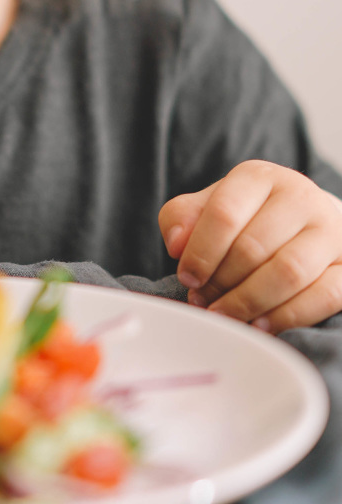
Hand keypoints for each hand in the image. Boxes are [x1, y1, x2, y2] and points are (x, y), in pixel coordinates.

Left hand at [159, 160, 341, 331]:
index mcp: (260, 177)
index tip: (187, 278)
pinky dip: (288, 316)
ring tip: (226, 315)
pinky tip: (261, 326)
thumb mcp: (210, 206)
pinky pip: (324, 296)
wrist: (306, 223)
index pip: (224, 212)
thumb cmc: (249, 218)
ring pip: (289, 272)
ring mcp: (330, 231)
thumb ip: (183, 217)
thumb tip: (177, 244)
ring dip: (250, 302)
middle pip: (253, 247)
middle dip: (221, 282)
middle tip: (204, 302)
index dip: (200, 251)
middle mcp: (300, 197)